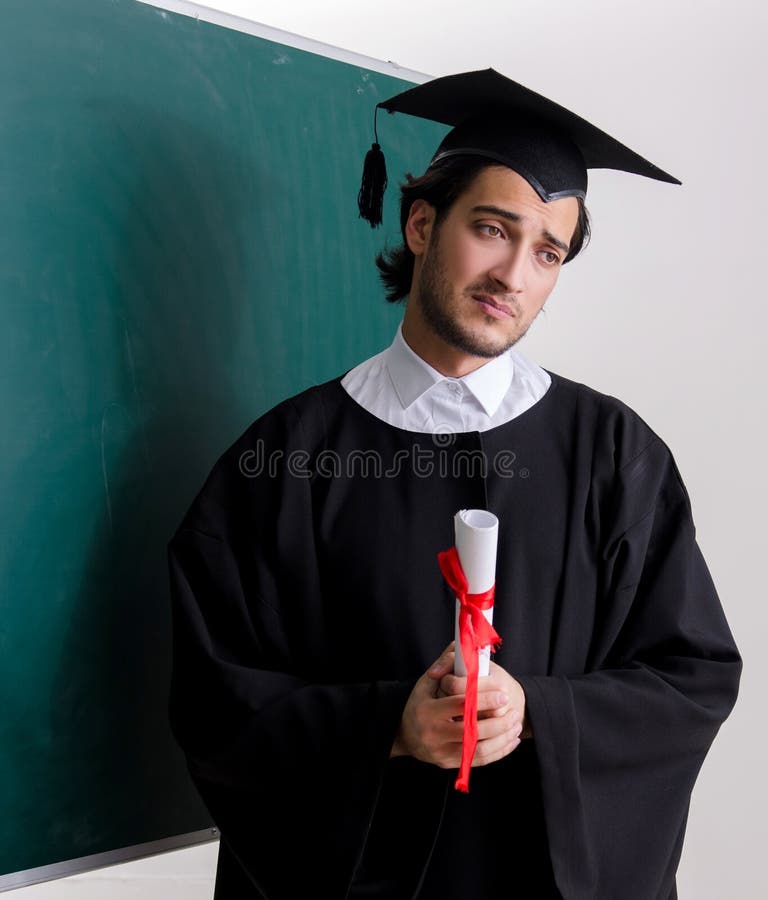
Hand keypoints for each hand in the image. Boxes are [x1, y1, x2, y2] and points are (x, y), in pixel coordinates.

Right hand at [391, 644, 523, 767]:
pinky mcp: (447, 764)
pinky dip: (498, 752)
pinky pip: (477, 761)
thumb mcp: (425, 682)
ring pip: (477, 750)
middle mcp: (432, 733)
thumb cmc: (419, 703)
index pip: (459, 704)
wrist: (403, 735)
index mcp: (427, 710)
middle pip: (471, 730)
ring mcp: (439, 752)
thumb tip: (462, 646)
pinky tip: (510, 741)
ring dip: (502, 739)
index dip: (484, 699)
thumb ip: (444, 665)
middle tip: (514, 711)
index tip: (503, 693)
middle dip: (498, 722)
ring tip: (516, 725)